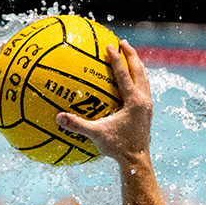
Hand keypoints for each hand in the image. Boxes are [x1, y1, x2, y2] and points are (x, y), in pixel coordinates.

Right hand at [54, 40, 152, 162]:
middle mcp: (144, 100)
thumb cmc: (118, 148)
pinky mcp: (147, 112)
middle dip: (131, 55)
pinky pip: (143, 89)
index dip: (116, 59)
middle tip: (122, 42)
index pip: (124, 74)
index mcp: (134, 101)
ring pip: (145, 78)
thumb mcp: (97, 135)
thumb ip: (78, 125)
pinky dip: (137, 79)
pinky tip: (130, 80)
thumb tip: (58, 118)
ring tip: (129, 55)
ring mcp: (147, 106)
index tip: (109, 45)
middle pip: (140, 70)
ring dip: (137, 65)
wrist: (137, 161)